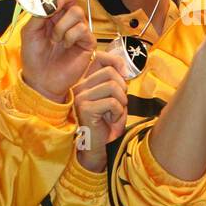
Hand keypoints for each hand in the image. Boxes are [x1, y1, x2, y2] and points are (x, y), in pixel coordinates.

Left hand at [20, 0, 93, 102]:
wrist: (41, 80)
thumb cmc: (34, 57)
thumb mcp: (29, 31)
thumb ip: (38, 11)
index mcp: (51, 14)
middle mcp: (66, 19)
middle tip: (52, 10)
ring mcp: (78, 29)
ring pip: (76, 12)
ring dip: (61, 26)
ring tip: (55, 40)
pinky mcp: (87, 41)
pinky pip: (82, 29)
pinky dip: (70, 36)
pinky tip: (65, 46)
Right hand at [73, 50, 128, 172]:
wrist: (101, 147)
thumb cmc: (108, 125)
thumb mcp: (116, 99)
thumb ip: (117, 83)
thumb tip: (124, 68)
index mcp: (86, 82)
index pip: (100, 58)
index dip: (116, 62)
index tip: (126, 74)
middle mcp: (80, 87)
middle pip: (109, 72)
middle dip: (122, 88)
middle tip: (120, 103)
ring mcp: (81, 97)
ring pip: (112, 86)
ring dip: (121, 101)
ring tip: (115, 112)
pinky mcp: (85, 108)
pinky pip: (111, 102)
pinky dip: (118, 112)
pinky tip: (111, 120)